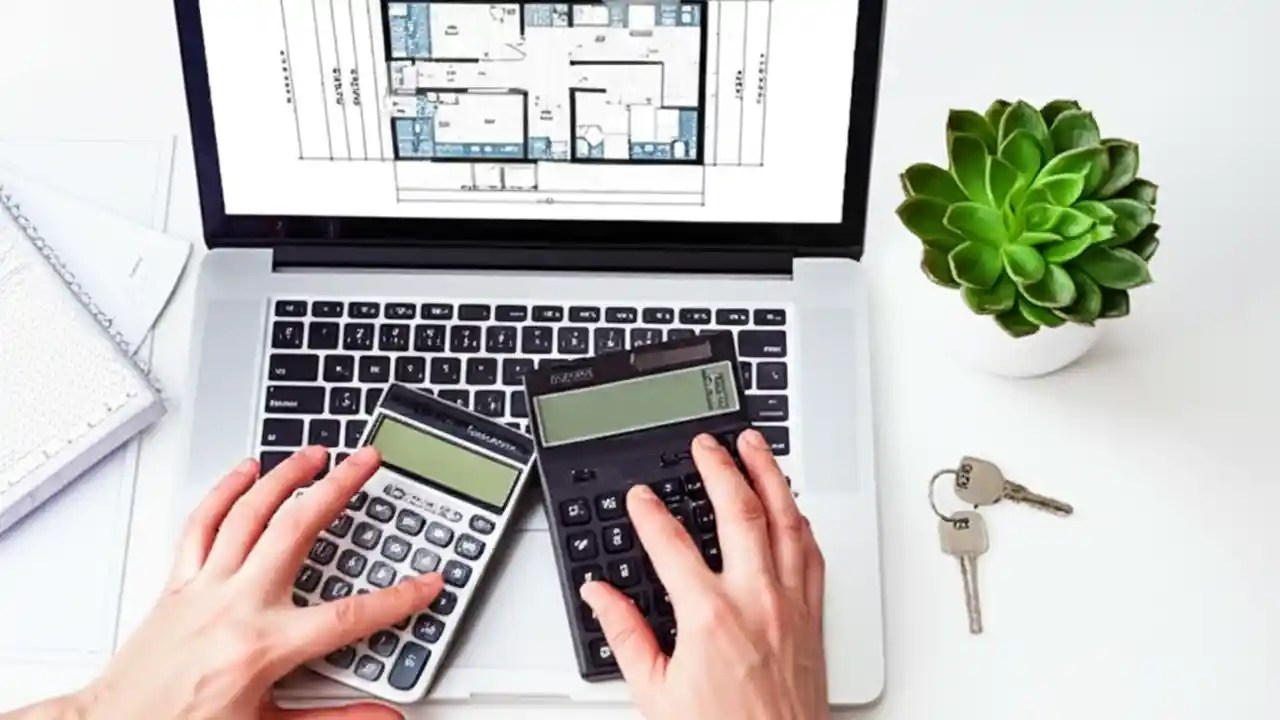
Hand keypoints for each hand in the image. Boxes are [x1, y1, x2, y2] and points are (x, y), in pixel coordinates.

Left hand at [7, 447, 442, 719]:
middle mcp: (236, 606)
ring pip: (249, 514)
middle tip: (367, 462)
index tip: (427, 581)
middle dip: (338, 488)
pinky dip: (225, 491)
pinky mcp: (179, 583)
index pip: (349, 616)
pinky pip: (202, 524)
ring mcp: (205, 587)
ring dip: (286, 476)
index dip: (397, 598)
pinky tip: (246, 471)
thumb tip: (382, 716)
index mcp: (264, 647)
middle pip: (297, 530)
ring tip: (316, 453)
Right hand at [580, 430, 827, 719]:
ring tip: (754, 447)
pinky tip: (790, 505)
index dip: (649, 513)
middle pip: (740, 511)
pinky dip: (800, 520)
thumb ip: (625, 635)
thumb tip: (599, 596)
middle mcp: (756, 601)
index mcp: (709, 617)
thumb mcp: (655, 692)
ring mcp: (791, 604)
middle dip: (720, 467)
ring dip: (769, 476)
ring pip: (786, 521)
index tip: (639, 497)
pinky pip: (811, 553)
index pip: (671, 544)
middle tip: (705, 444)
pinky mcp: (814, 616)